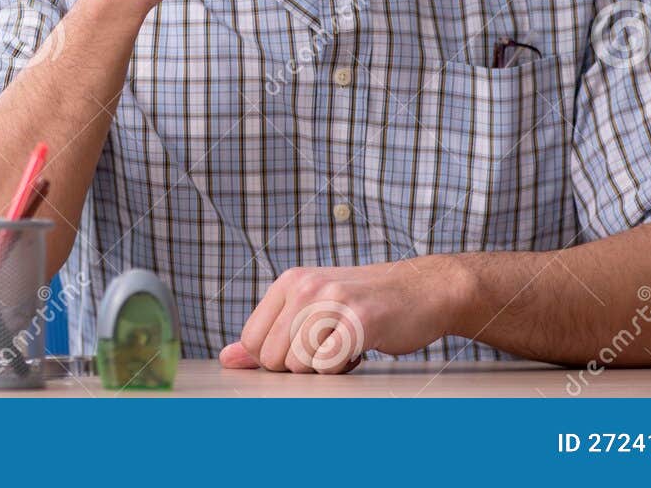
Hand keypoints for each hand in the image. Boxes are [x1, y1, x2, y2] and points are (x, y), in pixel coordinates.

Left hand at [217, 260, 458, 373]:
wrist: (424, 289)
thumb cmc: (365, 304)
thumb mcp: (312, 309)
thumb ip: (270, 333)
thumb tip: (227, 358)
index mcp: (289, 282)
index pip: (251, 341)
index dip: (278, 357)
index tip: (308, 343)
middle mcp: (306, 286)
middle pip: (272, 359)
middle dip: (301, 365)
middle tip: (331, 343)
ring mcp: (332, 301)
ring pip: (299, 366)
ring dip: (325, 367)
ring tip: (347, 342)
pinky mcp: (359, 321)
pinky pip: (328, 366)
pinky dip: (344, 368)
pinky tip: (361, 346)